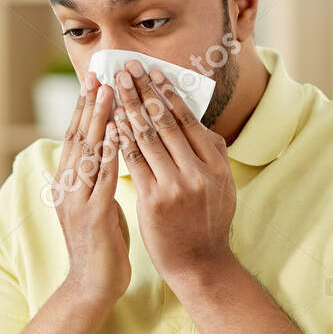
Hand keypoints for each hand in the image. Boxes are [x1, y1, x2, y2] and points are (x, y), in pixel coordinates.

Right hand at [51, 74, 129, 304]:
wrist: (93, 286)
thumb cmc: (103, 246)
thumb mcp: (99, 205)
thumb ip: (100, 180)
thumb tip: (112, 153)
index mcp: (68, 183)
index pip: (75, 138)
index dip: (84, 109)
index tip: (95, 82)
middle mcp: (67, 187)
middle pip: (77, 137)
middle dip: (89, 105)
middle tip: (99, 75)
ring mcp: (76, 200)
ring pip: (86, 152)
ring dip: (97, 120)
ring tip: (108, 92)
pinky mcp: (91, 214)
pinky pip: (100, 178)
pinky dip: (106, 152)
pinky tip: (114, 132)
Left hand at [111, 62, 236, 289]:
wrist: (199, 263)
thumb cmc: (206, 221)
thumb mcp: (222, 185)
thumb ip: (211, 153)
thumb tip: (196, 121)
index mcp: (216, 164)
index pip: (188, 120)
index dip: (168, 93)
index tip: (153, 73)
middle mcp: (198, 172)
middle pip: (166, 123)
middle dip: (144, 92)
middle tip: (128, 70)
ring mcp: (176, 186)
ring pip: (147, 138)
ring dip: (128, 109)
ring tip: (115, 89)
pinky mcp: (154, 200)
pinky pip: (134, 162)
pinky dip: (121, 139)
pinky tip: (110, 123)